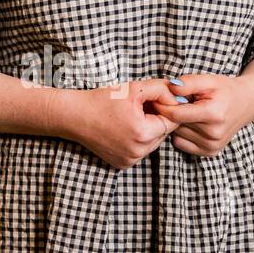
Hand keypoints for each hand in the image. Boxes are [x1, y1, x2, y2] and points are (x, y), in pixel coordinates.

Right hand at [68, 79, 187, 169]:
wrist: (74, 116)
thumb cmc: (101, 100)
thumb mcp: (133, 88)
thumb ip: (160, 89)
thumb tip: (179, 96)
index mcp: (143, 133)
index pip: (170, 121)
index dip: (163, 109)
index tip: (151, 101)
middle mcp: (139, 151)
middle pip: (162, 134)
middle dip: (155, 120)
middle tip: (137, 108)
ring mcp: (130, 160)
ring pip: (152, 144)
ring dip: (146, 131)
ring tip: (128, 118)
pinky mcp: (122, 164)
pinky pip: (139, 151)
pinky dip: (135, 141)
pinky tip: (121, 130)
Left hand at [158, 73, 250, 156]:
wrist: (245, 103)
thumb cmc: (224, 90)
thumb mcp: (207, 80)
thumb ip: (187, 83)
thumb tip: (169, 88)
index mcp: (213, 115)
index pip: (175, 114)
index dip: (163, 105)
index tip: (158, 98)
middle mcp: (213, 134)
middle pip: (176, 125)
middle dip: (170, 113)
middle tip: (174, 102)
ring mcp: (213, 145)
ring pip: (177, 134)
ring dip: (176, 124)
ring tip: (186, 111)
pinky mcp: (211, 152)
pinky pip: (182, 144)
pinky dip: (181, 134)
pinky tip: (189, 122)